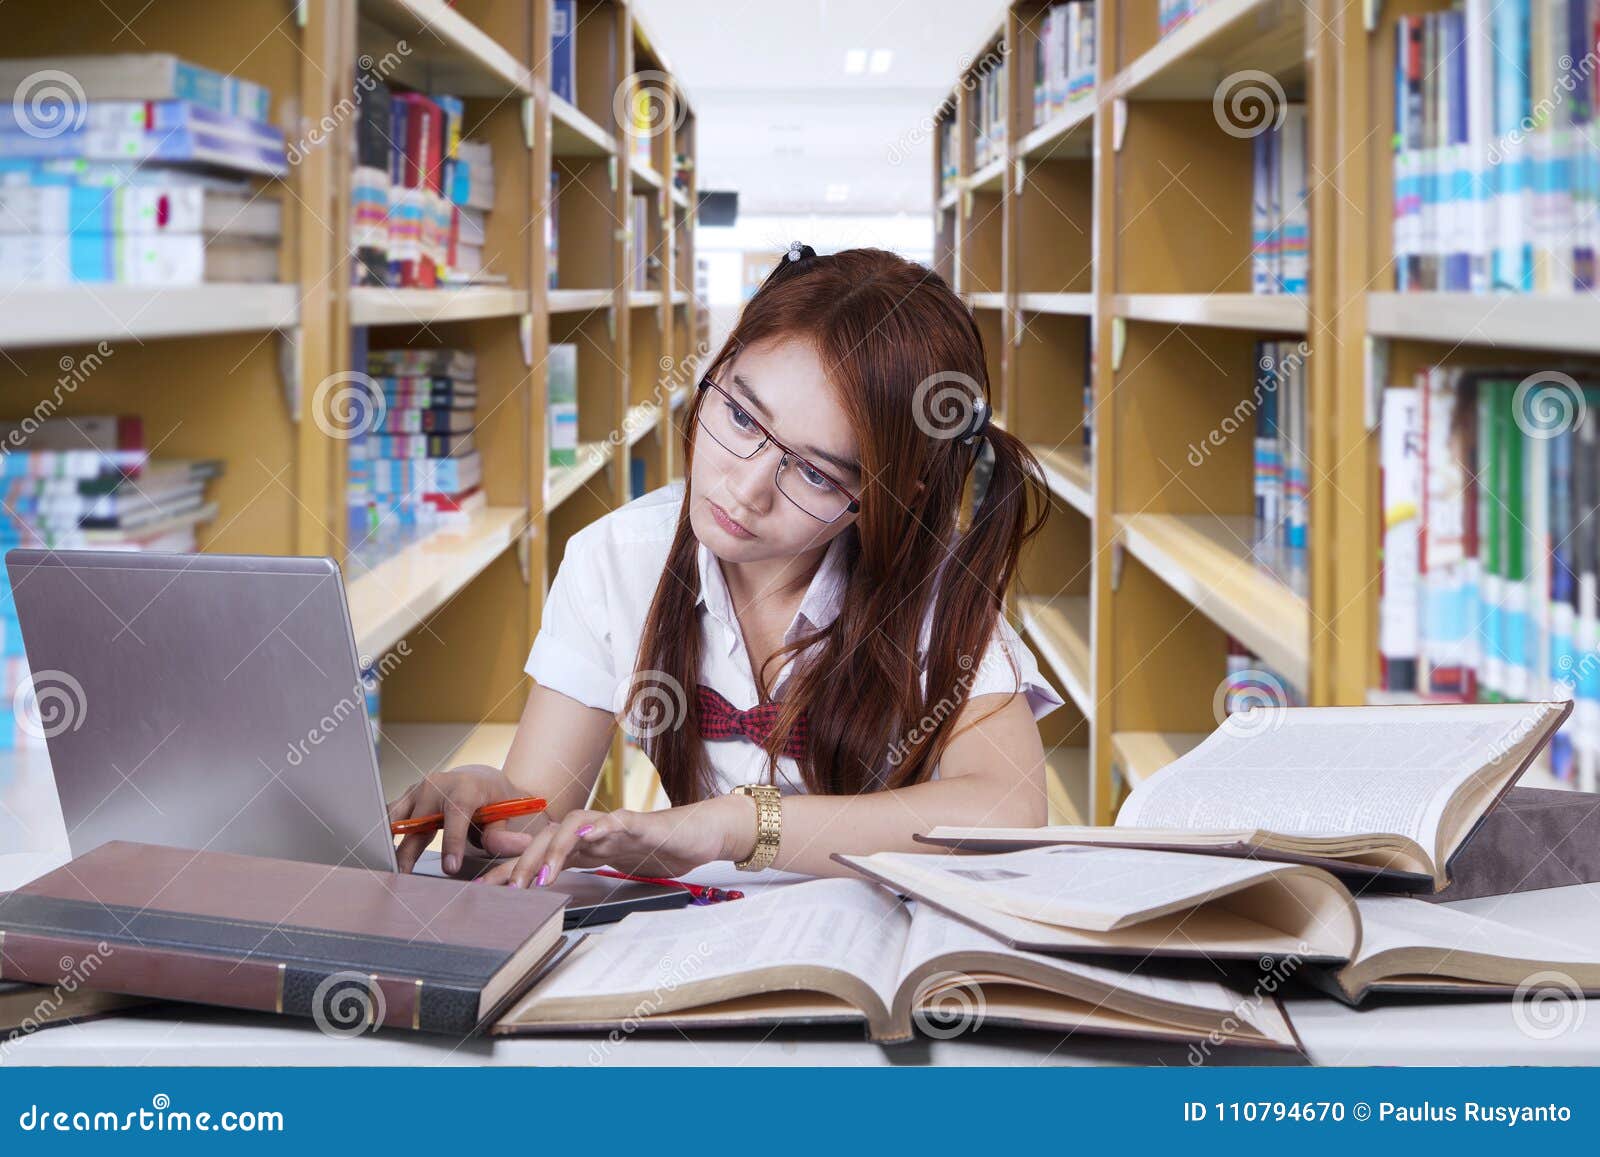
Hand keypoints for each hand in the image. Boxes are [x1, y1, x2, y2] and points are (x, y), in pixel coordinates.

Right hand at [386, 763, 548, 874]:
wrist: (484, 779)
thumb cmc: (497, 799)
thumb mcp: (508, 813)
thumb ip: (505, 833)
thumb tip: (519, 846)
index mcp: (465, 787)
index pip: (456, 815)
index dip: (452, 843)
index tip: (450, 868)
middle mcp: (437, 785)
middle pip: (417, 821)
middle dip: (407, 851)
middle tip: (402, 879)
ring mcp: (418, 789)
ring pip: (395, 819)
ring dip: (387, 844)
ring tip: (384, 871)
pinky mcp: (406, 797)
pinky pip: (390, 819)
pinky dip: (384, 837)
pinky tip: (379, 858)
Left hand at [477, 795, 752, 887]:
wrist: (697, 833)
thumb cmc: (656, 849)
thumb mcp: (612, 865)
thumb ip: (582, 867)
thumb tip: (546, 887)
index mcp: (584, 844)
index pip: (539, 854)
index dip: (511, 869)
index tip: (485, 890)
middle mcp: (592, 831)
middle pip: (547, 837)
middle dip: (524, 863)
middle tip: (510, 890)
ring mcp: (614, 824)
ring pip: (573, 827)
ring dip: (554, 850)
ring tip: (544, 875)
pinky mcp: (640, 823)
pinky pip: (616, 821)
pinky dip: (600, 827)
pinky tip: (586, 834)